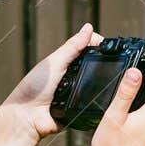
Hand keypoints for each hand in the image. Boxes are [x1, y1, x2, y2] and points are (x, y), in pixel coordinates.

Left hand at [0, 22, 104, 137]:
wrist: (28, 116)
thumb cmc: (33, 88)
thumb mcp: (55, 62)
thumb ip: (72, 47)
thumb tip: (88, 28)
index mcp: (67, 63)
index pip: (88, 50)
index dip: (99, 47)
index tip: (110, 46)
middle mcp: (74, 77)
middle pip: (96, 68)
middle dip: (105, 65)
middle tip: (116, 62)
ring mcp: (78, 94)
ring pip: (98, 87)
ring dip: (103, 85)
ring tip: (112, 80)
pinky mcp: (81, 109)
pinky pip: (94, 105)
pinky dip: (97, 102)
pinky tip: (103, 99)